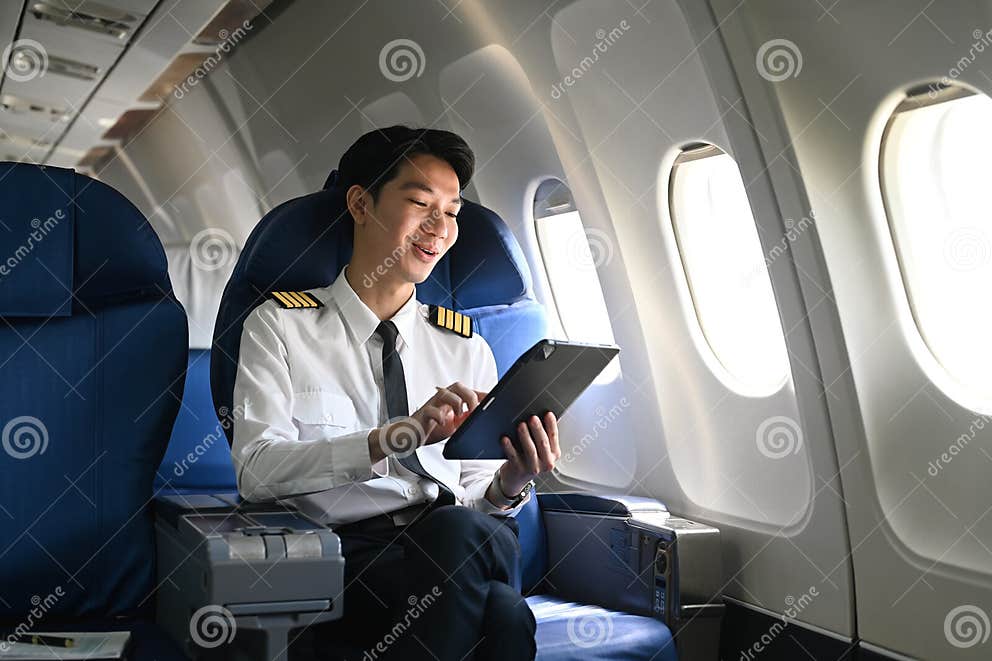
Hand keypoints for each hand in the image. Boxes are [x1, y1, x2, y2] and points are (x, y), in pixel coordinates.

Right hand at [369, 382, 486, 461]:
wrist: (410, 436)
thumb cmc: (432, 429)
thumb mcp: (454, 425)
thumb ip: (466, 421)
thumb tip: (483, 422)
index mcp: (451, 400)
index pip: (469, 392)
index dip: (482, 394)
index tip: (494, 400)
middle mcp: (442, 399)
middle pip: (457, 386)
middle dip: (470, 395)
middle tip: (476, 409)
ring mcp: (432, 405)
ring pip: (445, 393)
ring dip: (457, 403)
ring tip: (461, 415)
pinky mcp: (423, 414)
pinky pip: (431, 410)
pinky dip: (440, 416)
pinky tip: (446, 423)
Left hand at [498, 411, 559, 495]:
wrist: (516, 478)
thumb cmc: (528, 459)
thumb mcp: (540, 449)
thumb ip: (542, 436)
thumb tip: (541, 415)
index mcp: (553, 454)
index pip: (554, 437)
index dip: (551, 425)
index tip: (548, 414)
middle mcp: (546, 462)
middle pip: (543, 443)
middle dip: (538, 429)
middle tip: (532, 418)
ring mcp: (533, 468)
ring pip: (530, 450)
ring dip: (525, 436)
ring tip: (521, 425)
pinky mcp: (519, 470)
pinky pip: (513, 456)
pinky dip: (509, 447)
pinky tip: (505, 438)